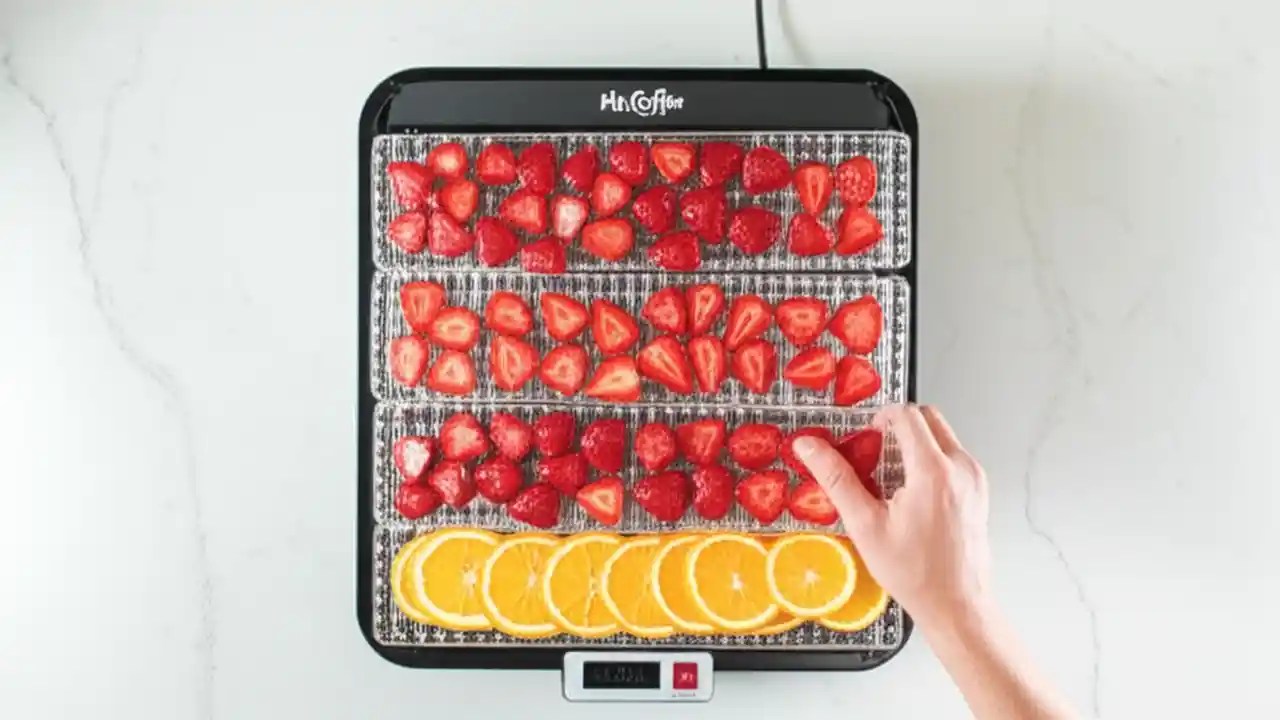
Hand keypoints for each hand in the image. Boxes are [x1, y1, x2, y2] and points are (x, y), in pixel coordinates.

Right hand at [792, 404, 992, 629]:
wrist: (956, 604)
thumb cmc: (912, 571)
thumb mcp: (865, 525)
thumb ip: (836, 478)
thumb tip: (808, 446)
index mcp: (933, 471)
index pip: (908, 416)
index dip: (881, 418)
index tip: (865, 438)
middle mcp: (962, 468)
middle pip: (929, 418)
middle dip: (900, 426)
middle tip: (876, 453)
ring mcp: (975, 479)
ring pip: (943, 437)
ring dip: (916, 443)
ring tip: (892, 478)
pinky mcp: (980, 491)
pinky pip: (954, 458)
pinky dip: (932, 461)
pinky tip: (912, 494)